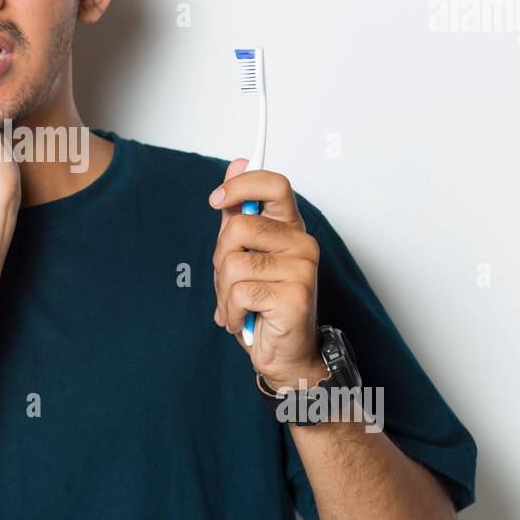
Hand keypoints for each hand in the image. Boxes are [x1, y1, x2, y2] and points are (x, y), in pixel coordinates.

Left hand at [209, 159, 321, 389]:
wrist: (284, 355)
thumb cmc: (264, 305)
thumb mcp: (244, 254)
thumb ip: (238, 212)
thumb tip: (236, 164)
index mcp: (290, 228)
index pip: (274, 184)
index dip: (241, 185)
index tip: (217, 200)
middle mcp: (302, 244)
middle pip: (238, 228)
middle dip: (219, 259)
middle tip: (230, 283)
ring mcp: (302, 269)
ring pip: (232, 263)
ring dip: (223, 292)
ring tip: (238, 306)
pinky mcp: (295, 295)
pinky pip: (238, 292)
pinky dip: (230, 311)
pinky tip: (243, 320)